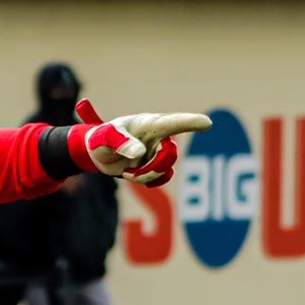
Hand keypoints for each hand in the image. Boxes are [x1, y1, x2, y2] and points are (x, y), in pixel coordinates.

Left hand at [68, 98, 208, 186]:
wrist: (97, 153)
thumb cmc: (100, 139)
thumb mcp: (104, 138)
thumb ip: (121, 142)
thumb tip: (140, 152)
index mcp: (149, 124)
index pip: (174, 122)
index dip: (191, 123)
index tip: (207, 123)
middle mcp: (159, 136)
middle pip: (171, 154)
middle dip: (152, 167)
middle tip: (128, 171)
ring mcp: (159, 151)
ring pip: (166, 169)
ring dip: (145, 176)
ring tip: (127, 172)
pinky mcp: (156, 165)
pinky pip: (164, 177)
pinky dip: (149, 181)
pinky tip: (134, 176)